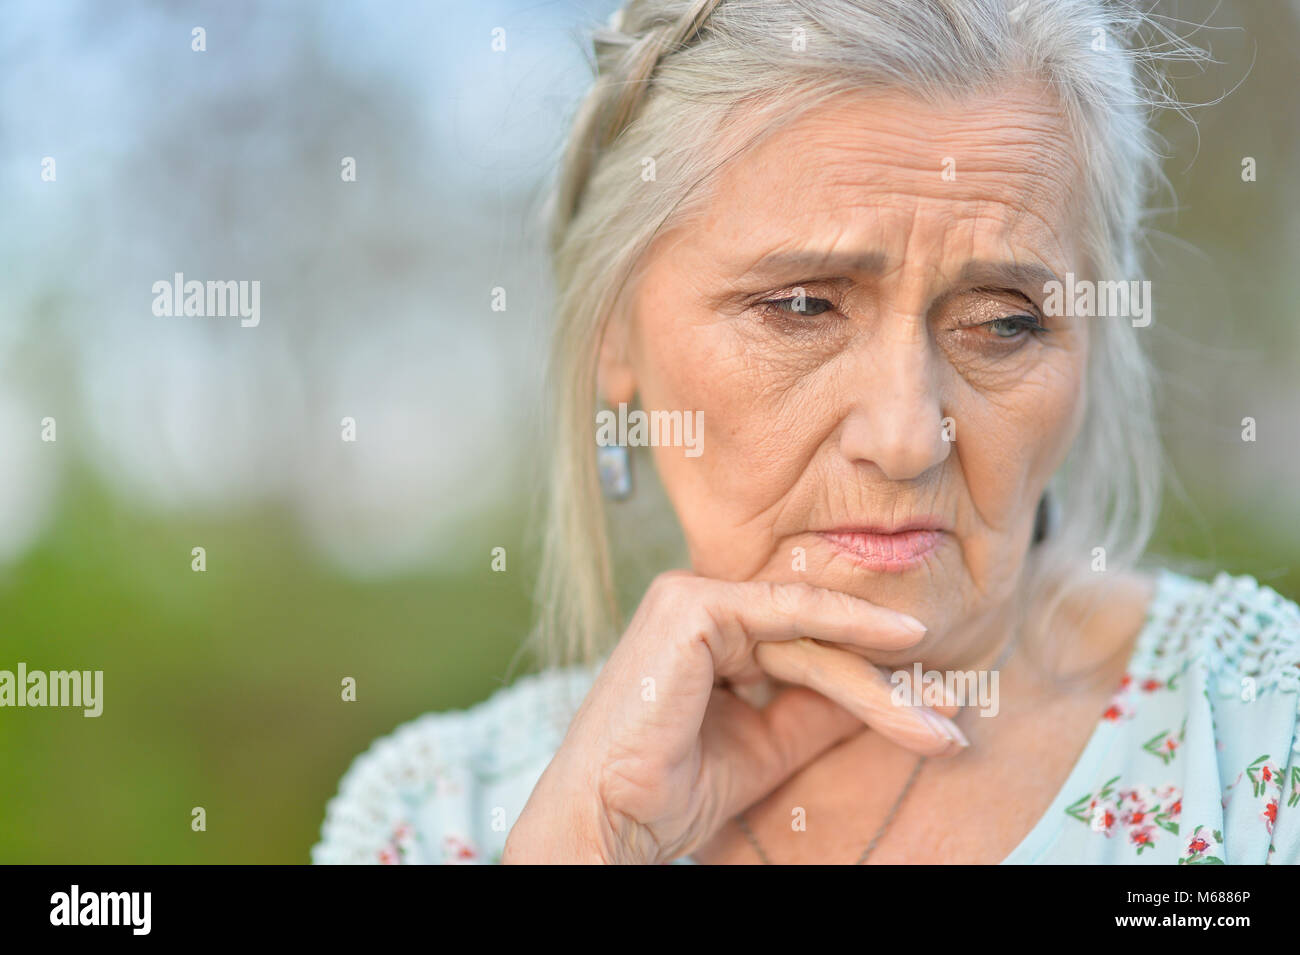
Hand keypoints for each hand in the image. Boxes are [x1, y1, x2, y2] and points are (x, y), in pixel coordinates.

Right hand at [503, 570, 964, 863]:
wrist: (610, 821)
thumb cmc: (668, 792)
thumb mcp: (767, 747)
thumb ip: (819, 711)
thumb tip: (894, 689)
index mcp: (707, 639)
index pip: (803, 648)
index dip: (870, 678)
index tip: (935, 709)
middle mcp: (697, 610)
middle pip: (813, 643)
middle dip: (885, 684)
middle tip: (950, 718)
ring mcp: (690, 600)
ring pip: (809, 635)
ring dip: (877, 680)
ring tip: (936, 718)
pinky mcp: (692, 607)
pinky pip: (790, 617)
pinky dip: (848, 628)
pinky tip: (901, 640)